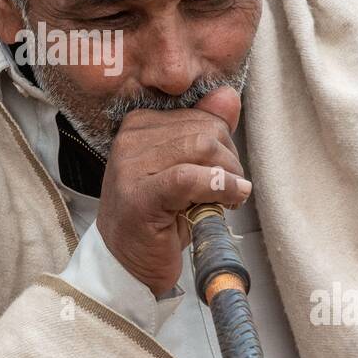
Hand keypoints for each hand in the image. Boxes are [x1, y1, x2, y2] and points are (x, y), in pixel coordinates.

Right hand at [95, 85, 251, 296]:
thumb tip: (229, 96)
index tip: (226, 171)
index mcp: (139, 124)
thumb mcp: (186, 168)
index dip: (225, 144)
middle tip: (230, 189)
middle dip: (229, 161)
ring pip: (201, 149)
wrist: (127, 261)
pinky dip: (219, 187)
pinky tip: (230, 200)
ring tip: (227, 197)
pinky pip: (189, 178)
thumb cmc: (159, 216)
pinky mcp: (139, 195)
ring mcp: (130, 167)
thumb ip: (207, 131)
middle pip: (205, 131)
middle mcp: (130, 138)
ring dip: (227, 176)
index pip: (201, 116)